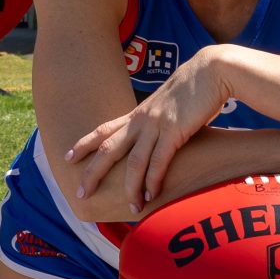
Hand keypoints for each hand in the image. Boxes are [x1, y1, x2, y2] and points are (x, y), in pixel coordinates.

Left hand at [65, 48, 232, 213]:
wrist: (212, 70)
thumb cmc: (194, 87)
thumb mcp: (168, 104)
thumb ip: (158, 119)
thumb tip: (158, 133)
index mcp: (138, 113)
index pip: (104, 129)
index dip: (84, 144)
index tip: (67, 157)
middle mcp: (141, 119)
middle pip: (109, 148)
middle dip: (93, 172)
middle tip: (80, 193)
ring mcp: (157, 124)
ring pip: (134, 161)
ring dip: (131, 187)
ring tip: (131, 207)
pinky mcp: (175, 130)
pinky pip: (159, 160)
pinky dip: (153, 180)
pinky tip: (151, 195)